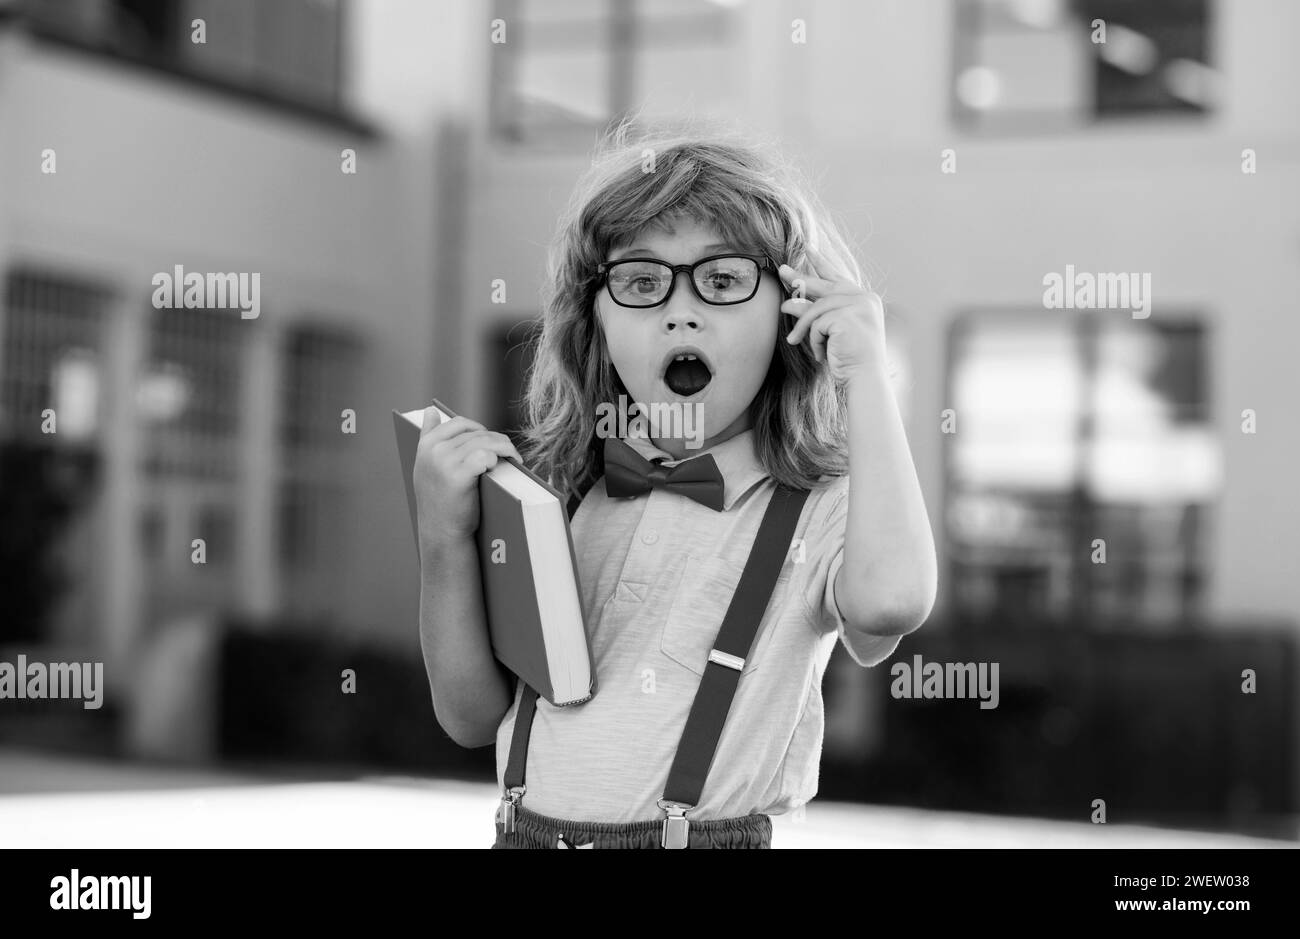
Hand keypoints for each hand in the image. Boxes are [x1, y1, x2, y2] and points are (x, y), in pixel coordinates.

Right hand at [413, 409, 522, 549]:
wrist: (441, 533)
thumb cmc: (440, 501)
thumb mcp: (427, 466)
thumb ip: (429, 437)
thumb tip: (432, 410)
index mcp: (425, 444)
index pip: (458, 423)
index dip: (479, 429)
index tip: (490, 441)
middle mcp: (433, 449)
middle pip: (475, 432)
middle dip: (496, 439)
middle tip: (509, 452)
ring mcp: (444, 460)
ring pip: (485, 441)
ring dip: (504, 447)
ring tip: (514, 458)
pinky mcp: (459, 474)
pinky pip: (486, 455)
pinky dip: (499, 458)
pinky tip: (505, 466)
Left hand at [779, 247, 886, 384]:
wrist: (865, 378)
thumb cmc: (848, 359)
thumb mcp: (828, 332)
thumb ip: (813, 314)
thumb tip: (788, 302)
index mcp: (864, 300)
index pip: (838, 277)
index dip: (822, 263)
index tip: (808, 249)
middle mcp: (864, 299)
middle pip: (824, 285)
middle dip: (800, 279)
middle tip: (781, 270)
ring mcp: (858, 306)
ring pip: (816, 308)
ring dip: (803, 327)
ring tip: (794, 341)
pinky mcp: (847, 317)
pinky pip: (817, 323)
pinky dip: (815, 340)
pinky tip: (822, 354)